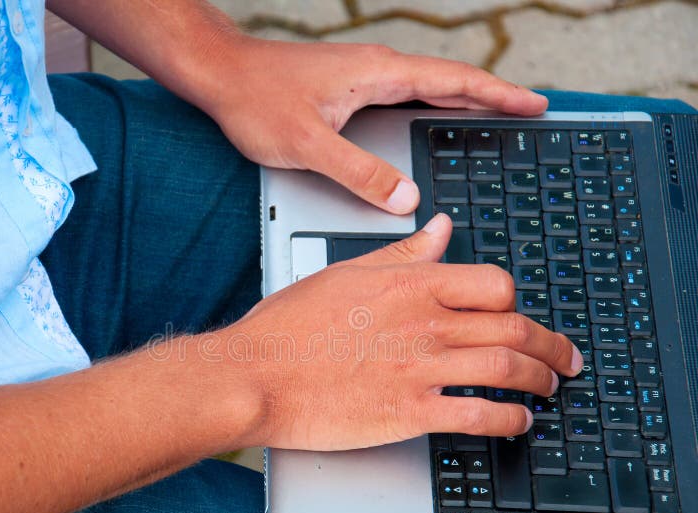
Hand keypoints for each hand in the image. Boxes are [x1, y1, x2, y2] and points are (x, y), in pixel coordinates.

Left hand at [203, 37, 546, 213]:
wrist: (221, 76)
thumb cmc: (257, 101)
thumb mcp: (309, 144)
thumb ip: (359, 172)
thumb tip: (405, 199)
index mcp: (377, 75)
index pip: (453, 82)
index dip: (496, 95)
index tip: (533, 104)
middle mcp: (376, 70)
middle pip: (450, 81)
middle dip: (492, 96)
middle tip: (529, 112)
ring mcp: (364, 77)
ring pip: (428, 87)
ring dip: (464, 101)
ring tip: (496, 118)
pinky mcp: (350, 89)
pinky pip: (406, 96)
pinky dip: (433, 106)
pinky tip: (435, 123)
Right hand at [225, 214, 581, 450]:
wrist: (256, 374)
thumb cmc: (288, 326)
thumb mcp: (345, 273)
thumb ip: (401, 253)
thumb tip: (439, 229)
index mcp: (410, 284)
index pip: (494, 285)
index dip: (517, 303)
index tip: (522, 315)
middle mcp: (424, 323)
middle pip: (514, 328)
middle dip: (552, 346)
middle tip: (565, 359)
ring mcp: (420, 368)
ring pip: (508, 369)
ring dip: (540, 381)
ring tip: (550, 389)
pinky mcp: (409, 412)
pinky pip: (480, 415)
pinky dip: (510, 420)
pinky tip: (519, 422)